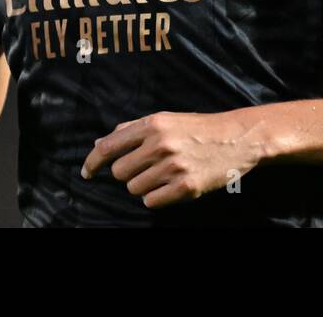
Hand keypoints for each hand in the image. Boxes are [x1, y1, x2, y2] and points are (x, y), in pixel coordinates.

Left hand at [80, 110, 260, 208]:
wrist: (236, 138)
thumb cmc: (196, 128)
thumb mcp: (165, 119)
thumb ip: (132, 130)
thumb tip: (100, 143)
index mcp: (152, 125)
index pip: (109, 147)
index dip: (92, 162)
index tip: (86, 173)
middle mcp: (160, 144)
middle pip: (119, 172)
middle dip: (127, 173)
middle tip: (145, 168)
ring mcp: (173, 167)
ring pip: (134, 188)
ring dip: (143, 186)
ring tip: (162, 175)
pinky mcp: (186, 187)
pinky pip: (151, 202)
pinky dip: (156, 197)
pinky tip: (170, 186)